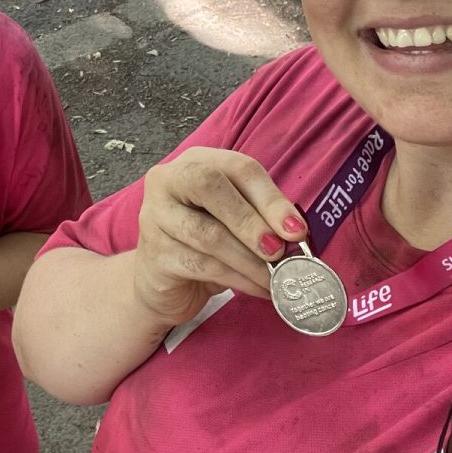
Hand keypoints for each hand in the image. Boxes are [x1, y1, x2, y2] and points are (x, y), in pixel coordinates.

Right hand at [134, 147, 307, 325]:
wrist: (162, 282)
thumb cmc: (204, 243)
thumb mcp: (234, 221)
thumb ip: (261, 218)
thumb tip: (296, 234)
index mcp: (194, 162)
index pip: (237, 168)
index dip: (270, 198)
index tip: (297, 230)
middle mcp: (167, 181)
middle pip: (210, 186)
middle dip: (251, 221)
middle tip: (279, 251)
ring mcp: (154, 217)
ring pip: (207, 234)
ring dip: (250, 260)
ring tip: (276, 279)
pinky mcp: (155, 255)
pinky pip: (202, 266)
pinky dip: (239, 280)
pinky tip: (260, 290)